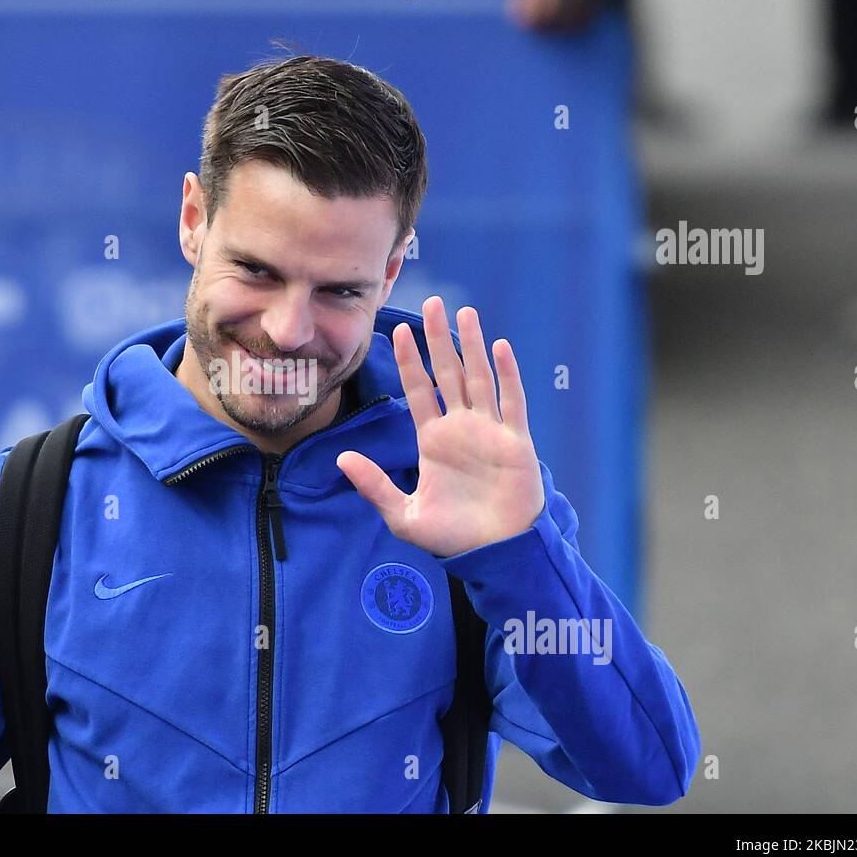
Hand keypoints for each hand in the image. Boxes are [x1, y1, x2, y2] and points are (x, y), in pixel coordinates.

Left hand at [336, 296, 543, 557]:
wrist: (494, 554)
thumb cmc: (451, 538)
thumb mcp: (403, 514)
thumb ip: (374, 485)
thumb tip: (341, 459)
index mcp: (433, 441)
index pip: (418, 390)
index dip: (408, 361)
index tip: (397, 332)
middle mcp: (460, 428)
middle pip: (448, 373)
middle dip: (438, 339)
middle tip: (432, 302)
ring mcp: (489, 431)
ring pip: (479, 377)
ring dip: (472, 345)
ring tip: (465, 312)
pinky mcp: (516, 441)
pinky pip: (512, 401)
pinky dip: (507, 374)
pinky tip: (499, 347)